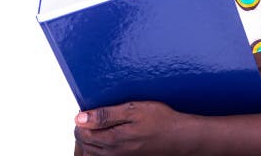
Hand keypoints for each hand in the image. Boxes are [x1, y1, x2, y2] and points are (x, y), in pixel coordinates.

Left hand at [74, 101, 196, 154]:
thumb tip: (80, 118)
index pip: (82, 134)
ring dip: (89, 143)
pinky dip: (99, 151)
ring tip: (96, 129)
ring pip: (92, 155)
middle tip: (89, 119)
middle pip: (84, 146)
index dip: (80, 122)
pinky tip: (107, 140)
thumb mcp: (133, 110)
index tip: (86, 112)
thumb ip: (105, 115)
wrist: (180, 137)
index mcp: (112, 140)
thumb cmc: (161, 121)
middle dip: (83, 132)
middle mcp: (112, 155)